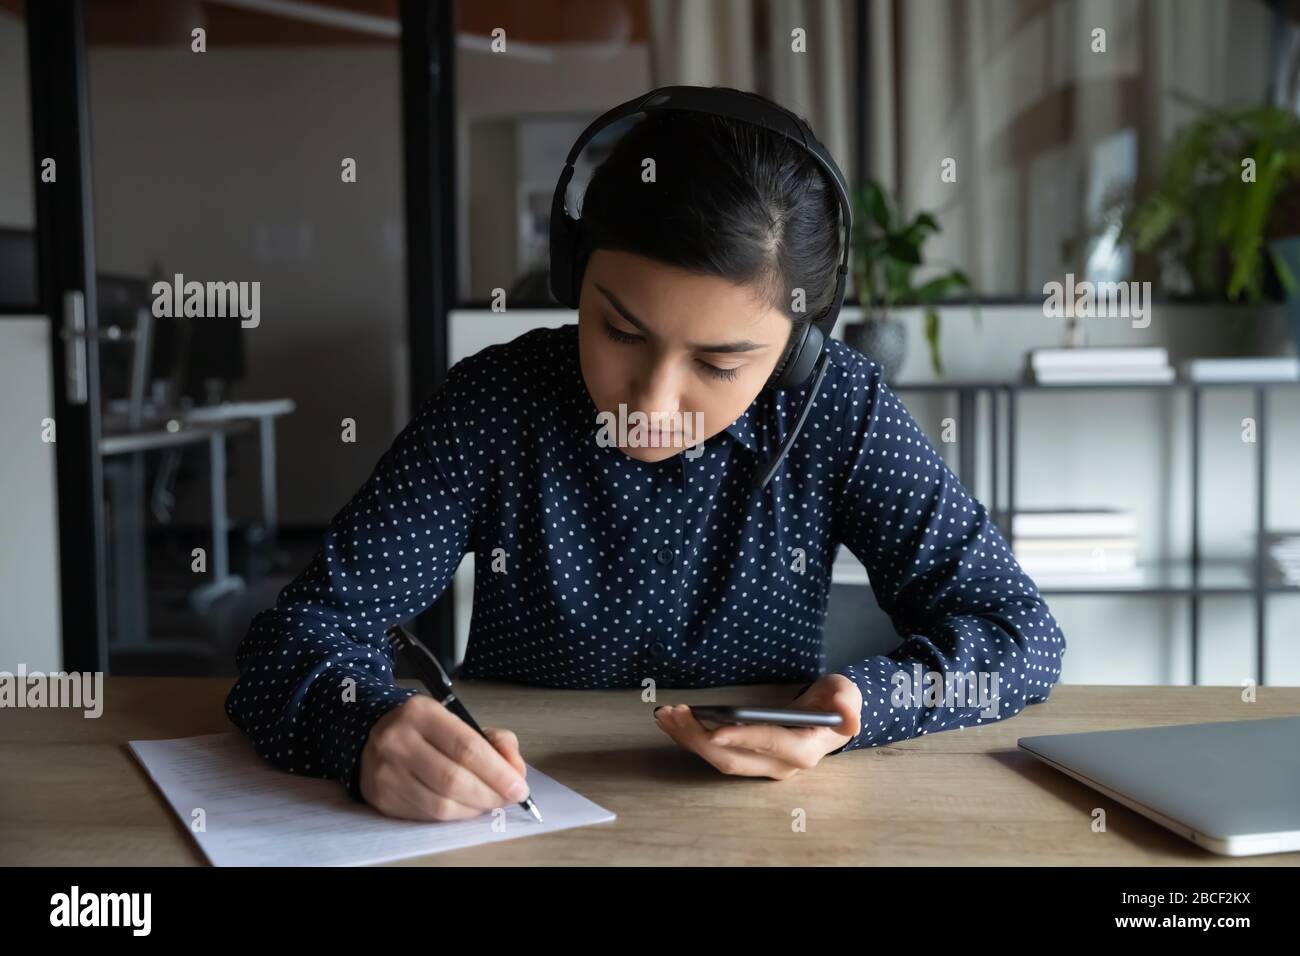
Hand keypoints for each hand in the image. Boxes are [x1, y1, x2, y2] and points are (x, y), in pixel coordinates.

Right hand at [358, 694, 529, 820]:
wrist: (374, 737)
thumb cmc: (426, 730)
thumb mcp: (458, 719)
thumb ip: (494, 740)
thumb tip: (515, 770)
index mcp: (422, 713)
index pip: (466, 747)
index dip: (497, 772)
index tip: (519, 787)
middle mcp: (398, 741)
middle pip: (454, 779)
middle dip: (490, 794)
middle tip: (509, 798)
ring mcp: (387, 771)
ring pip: (441, 804)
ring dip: (474, 809)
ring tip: (489, 802)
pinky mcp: (383, 797)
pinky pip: (428, 815)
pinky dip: (455, 816)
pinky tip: (466, 807)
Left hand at [654, 674, 862, 779]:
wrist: (829, 717)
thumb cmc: (835, 702)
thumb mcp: (846, 694)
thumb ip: (848, 704)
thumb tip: (849, 719)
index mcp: (803, 749)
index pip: (769, 744)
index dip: (743, 737)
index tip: (716, 728)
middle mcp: (779, 765)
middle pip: (734, 759)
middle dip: (700, 738)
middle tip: (676, 713)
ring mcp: (761, 766)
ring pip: (718, 759)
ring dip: (689, 738)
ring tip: (666, 714)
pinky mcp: (748, 759)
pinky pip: (715, 753)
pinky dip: (691, 737)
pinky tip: (673, 721)